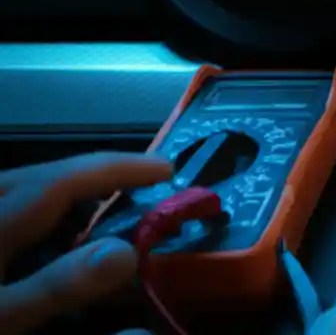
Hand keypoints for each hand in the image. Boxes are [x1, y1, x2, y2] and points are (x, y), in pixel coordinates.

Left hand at [0, 152, 171, 333]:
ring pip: (17, 189)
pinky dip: (40, 211)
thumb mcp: (3, 319)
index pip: (61, 182)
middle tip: (142, 182)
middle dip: (92, 173)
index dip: (117, 170)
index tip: (167, 170)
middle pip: (38, 175)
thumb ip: (59, 286)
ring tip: (105, 201)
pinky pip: (9, 210)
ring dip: (65, 191)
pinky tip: (53, 234)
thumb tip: (128, 253)